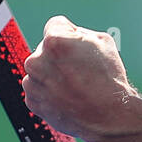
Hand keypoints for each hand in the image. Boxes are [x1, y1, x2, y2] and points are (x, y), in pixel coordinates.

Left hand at [22, 16, 133, 141]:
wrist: (109, 117)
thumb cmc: (109, 79)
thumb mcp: (102, 41)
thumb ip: (79, 32)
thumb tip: (68, 34)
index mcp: (54, 41)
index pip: (56, 25)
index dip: (72, 34)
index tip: (80, 47)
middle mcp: (37, 60)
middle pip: (46, 48)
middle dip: (60, 55)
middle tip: (80, 70)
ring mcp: (33, 82)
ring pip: (40, 69)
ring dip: (53, 74)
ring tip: (75, 86)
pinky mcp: (32, 101)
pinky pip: (38, 90)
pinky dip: (49, 92)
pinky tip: (68, 97)